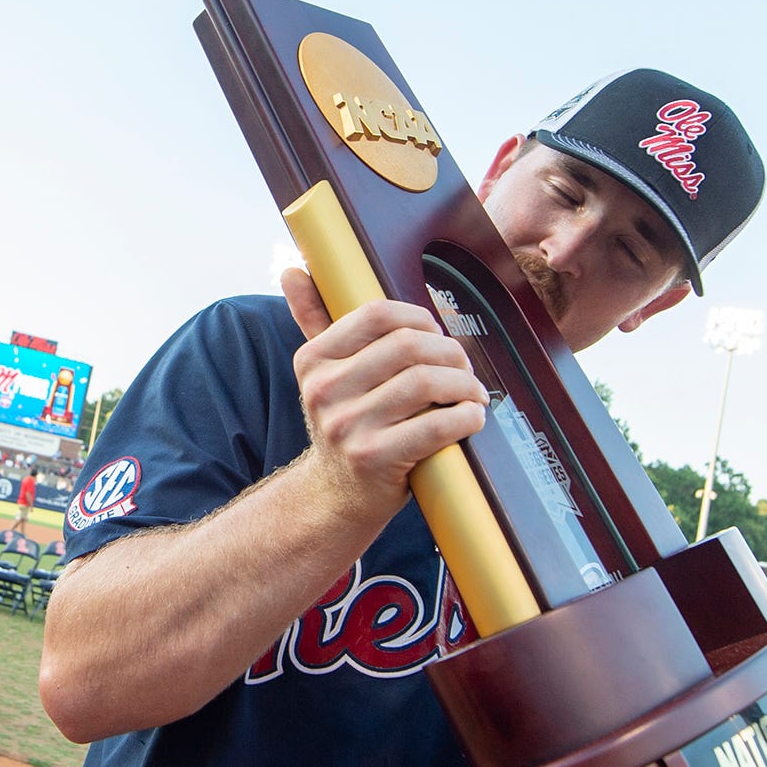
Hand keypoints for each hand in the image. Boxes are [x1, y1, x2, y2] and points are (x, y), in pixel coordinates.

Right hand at [280, 267, 488, 517]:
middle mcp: (324, 390)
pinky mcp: (374, 459)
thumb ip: (313, 320)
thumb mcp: (323, 375)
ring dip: (464, 386)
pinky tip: (472, 417)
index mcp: (314, 360)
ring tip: (474, 395)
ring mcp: (347, 426)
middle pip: (409, 346)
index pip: (378, 315)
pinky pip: (435, 426)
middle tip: (466, 370)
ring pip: (425, 383)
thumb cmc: (346, 426)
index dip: (420, 319)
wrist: (336, 497)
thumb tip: (292, 270)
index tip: (438, 336)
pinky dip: (465, 418)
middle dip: (452, 354)